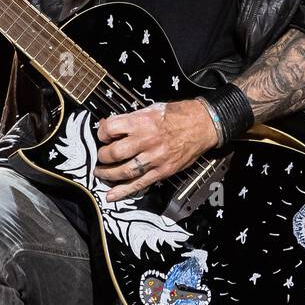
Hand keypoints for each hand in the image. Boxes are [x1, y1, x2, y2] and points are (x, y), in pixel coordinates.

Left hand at [95, 99, 220, 201]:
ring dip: (108, 174)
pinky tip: (112, 195)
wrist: (203, 125)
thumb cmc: (178, 115)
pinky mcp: (162, 171)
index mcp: (142, 122)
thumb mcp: (152, 108)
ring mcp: (155, 158)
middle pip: (114, 153)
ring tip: (101, 173)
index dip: (102, 133)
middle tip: (102, 156)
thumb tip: (110, 125)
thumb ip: (131, 118)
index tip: (103, 135)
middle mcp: (147, 140)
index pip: (111, 129)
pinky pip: (140, 183)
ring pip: (124, 171)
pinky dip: (123, 191)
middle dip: (103, 156)